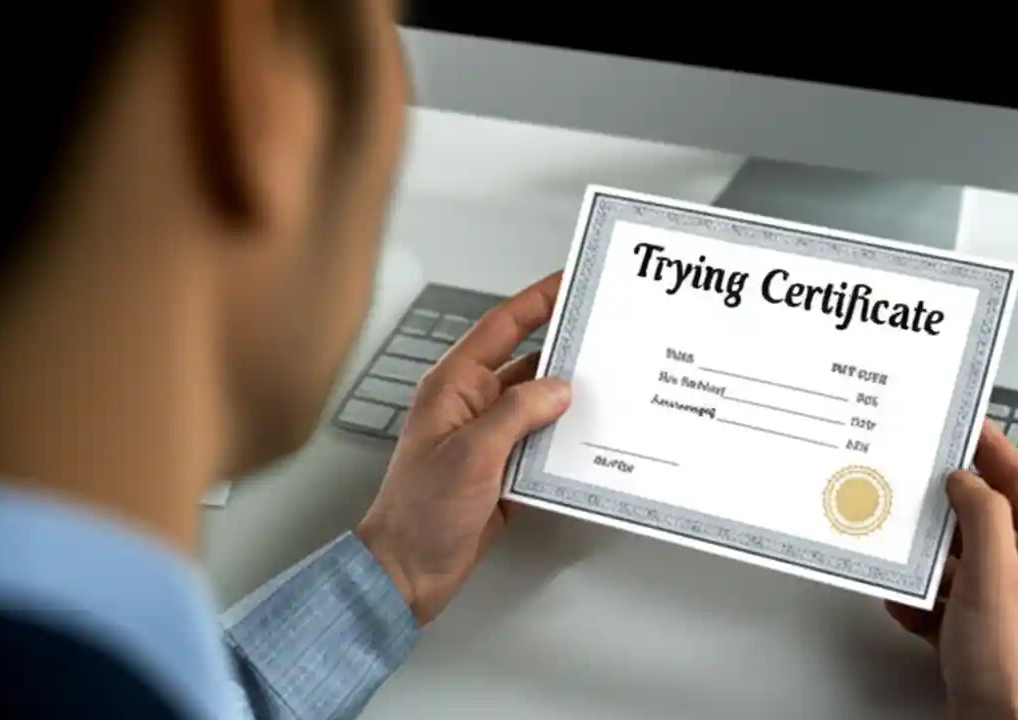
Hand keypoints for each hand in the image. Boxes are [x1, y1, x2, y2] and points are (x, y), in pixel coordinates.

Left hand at [356, 272, 570, 624]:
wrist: (407, 571)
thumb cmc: (419, 512)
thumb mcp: (472, 453)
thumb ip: (516, 413)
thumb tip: (557, 388)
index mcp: (453, 386)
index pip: (501, 327)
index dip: (536, 300)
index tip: (569, 281)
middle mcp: (472, 404)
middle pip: (527, 363)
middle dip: (565, 349)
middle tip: (605, 335)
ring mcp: (489, 437)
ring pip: (540, 404)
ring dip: (570, 400)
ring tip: (609, 387)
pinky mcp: (504, 468)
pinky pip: (542, 442)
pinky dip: (566, 440)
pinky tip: (591, 440)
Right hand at [885, 422, 1017, 719]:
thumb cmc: (1014, 669)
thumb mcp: (994, 577)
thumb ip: (982, 516)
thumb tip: (967, 479)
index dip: (993, 450)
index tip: (964, 423)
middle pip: (988, 521)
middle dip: (947, 504)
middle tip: (915, 472)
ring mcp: (1007, 609)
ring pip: (960, 561)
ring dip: (927, 554)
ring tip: (897, 537)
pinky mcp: (978, 636)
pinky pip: (943, 601)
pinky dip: (918, 597)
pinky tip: (898, 596)